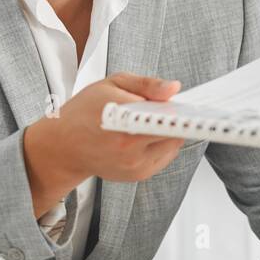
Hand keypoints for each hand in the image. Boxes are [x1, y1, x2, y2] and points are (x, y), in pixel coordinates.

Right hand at [24, 73, 185, 216]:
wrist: (63, 147)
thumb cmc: (85, 110)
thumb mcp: (112, 84)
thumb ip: (146, 84)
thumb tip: (174, 88)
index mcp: (122, 120)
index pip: (167, 119)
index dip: (183, 112)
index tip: (196, 106)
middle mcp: (129, 148)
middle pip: (174, 132)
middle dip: (177, 120)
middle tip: (180, 108)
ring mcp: (135, 165)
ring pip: (172, 145)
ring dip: (171, 132)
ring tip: (160, 119)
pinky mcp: (138, 175)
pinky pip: (164, 156)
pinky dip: (163, 144)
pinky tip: (150, 133)